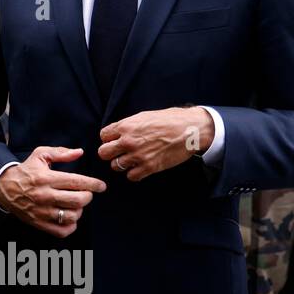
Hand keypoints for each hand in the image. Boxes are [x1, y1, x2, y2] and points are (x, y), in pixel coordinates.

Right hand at [0, 146, 106, 237]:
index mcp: (46, 178)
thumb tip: (80, 152)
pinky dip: (70, 226)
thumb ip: (60, 152)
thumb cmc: (26, 171)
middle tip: (86, 193)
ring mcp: (41, 211)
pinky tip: (69, 217)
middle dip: (88, 197)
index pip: (76, 182)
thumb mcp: (40, 155)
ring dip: (79, 211)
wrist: (4, 187)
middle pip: (77, 201)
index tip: (101, 186)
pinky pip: (61, 231)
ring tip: (76, 205)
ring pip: (71, 216)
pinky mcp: (39, 223)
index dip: (93, 184)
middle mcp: (44, 196)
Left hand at [98, 107, 212, 181]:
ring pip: (116, 166)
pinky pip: (131, 177)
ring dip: (122, 164)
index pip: (103, 136)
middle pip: (104, 153)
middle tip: (120, 152)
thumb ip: (128, 125)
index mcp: (126, 126)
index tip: (116, 140)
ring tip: (131, 160)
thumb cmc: (169, 120)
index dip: (109, 138)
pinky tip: (140, 168)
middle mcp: (128, 141)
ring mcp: (138, 155)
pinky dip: (134, 174)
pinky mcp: (150, 167)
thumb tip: (117, 133)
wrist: (190, 129)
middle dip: (110, 153)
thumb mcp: (144, 116)